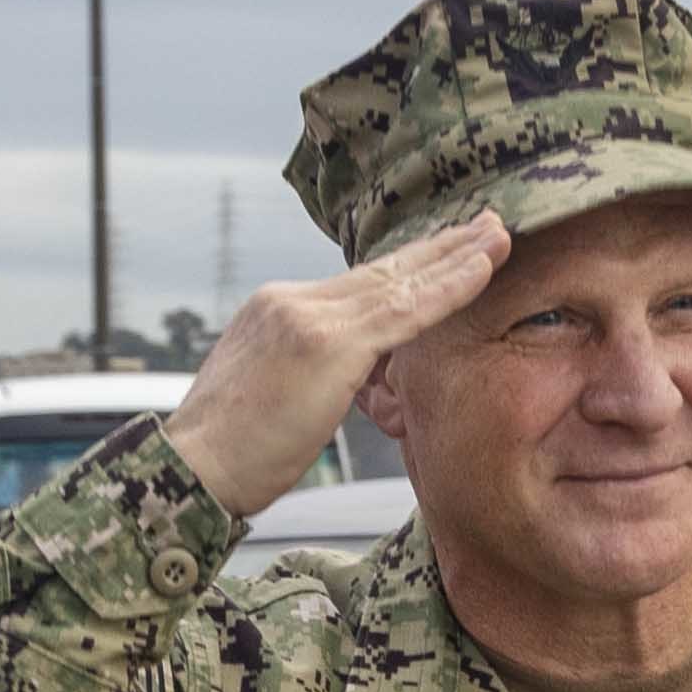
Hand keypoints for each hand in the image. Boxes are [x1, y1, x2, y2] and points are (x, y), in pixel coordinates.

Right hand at [164, 210, 508, 516]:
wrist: (192, 469)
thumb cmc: (229, 454)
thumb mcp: (270, 395)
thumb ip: (310, 372)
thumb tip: (347, 376)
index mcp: (277, 309)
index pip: (357, 282)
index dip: (409, 264)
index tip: (447, 248)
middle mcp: (291, 299)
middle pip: (382, 269)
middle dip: (439, 246)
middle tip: (487, 221)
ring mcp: (308, 317)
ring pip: (399, 282)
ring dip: (456, 255)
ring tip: (499, 234)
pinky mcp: (327, 344)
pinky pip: (403, 311)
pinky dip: (448, 287)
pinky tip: (483, 268)